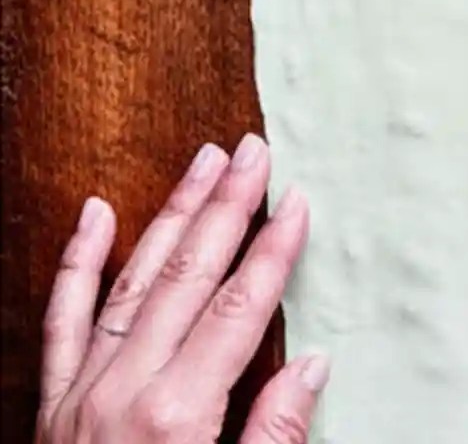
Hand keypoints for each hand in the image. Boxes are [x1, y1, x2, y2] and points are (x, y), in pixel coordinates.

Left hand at [36, 134, 326, 443]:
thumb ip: (274, 435)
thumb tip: (313, 366)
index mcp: (177, 414)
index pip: (238, 309)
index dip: (273, 251)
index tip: (298, 202)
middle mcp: (124, 387)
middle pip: (186, 275)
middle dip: (226, 207)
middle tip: (252, 152)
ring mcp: (82, 388)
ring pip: (131, 278)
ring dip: (170, 214)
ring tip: (201, 163)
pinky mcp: (53, 400)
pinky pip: (62, 316)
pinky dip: (77, 261)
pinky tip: (94, 213)